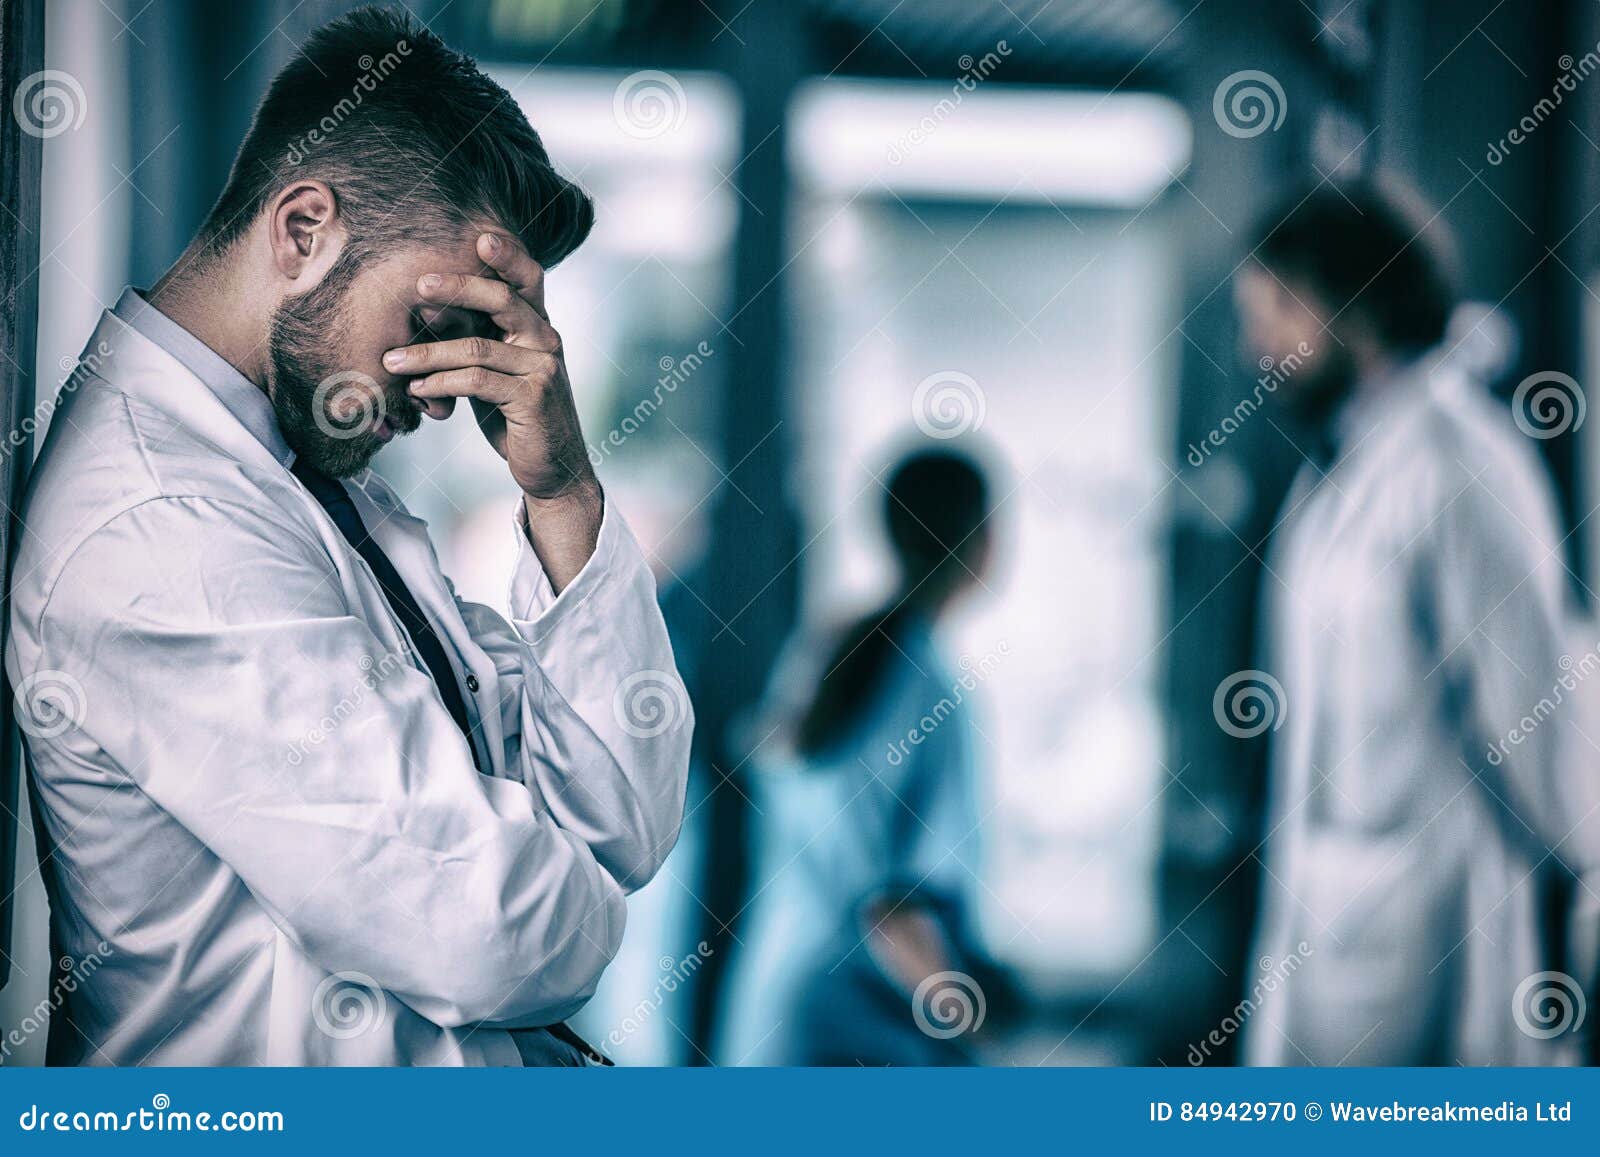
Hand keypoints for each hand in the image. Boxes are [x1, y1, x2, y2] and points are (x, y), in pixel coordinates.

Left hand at [384, 233, 600, 589]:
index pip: (529, 278)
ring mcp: (544, 368)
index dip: (508, 254)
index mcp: (539, 326)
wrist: (552, 467)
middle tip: (417, 286)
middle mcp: (547, 340)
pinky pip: (477, 382)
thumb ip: (476, 339)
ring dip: (427, 354)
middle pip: (502, 299)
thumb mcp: (495, 371)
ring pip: (477, 347)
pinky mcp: (533, 398)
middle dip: (458, 287)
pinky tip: (417, 390)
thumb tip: (426, 308)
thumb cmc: (515, 415)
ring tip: (391, 361)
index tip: (478, 236)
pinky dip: (441, 384)